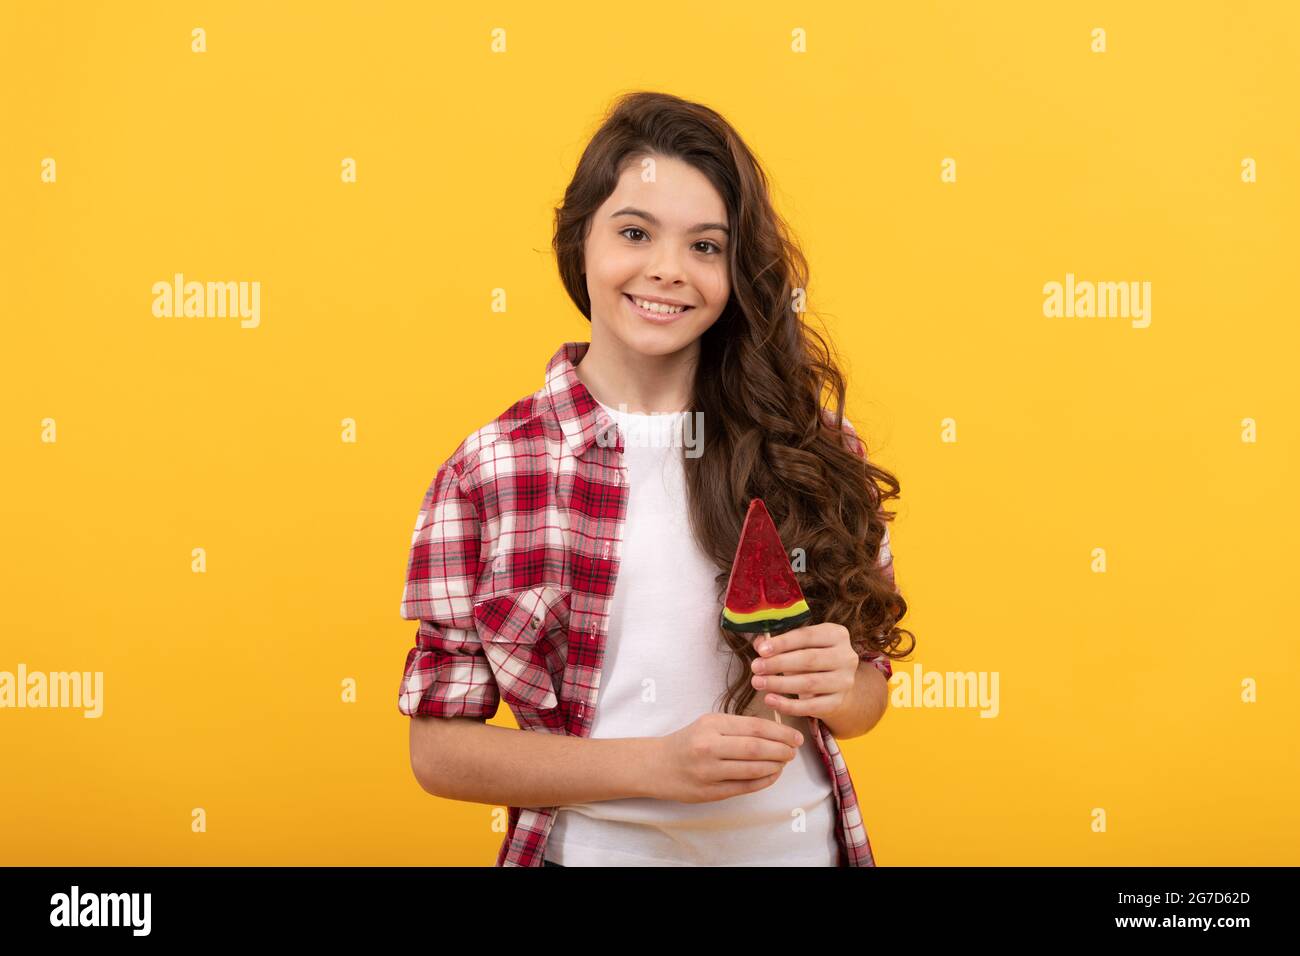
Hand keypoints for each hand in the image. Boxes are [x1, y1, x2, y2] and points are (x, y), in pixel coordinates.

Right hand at [648, 712, 804, 802]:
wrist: (657, 766)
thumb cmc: (689, 742)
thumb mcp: (709, 724)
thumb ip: (738, 727)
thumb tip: (776, 732)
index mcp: (711, 725)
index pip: (754, 727)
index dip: (780, 732)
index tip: (795, 737)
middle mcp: (708, 747)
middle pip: (756, 748)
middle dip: (781, 750)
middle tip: (793, 751)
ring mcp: (708, 772)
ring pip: (753, 769)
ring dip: (775, 766)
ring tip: (784, 762)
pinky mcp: (709, 792)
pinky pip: (744, 787)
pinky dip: (764, 780)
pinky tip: (772, 774)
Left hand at [750, 622, 858, 720]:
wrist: (834, 684)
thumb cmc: (811, 658)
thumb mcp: (798, 645)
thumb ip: (779, 643)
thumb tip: (760, 644)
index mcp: (836, 634)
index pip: (807, 636)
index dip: (783, 643)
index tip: (761, 650)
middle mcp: (845, 656)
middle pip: (809, 659)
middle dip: (778, 663)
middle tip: (756, 667)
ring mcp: (844, 681)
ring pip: (809, 683)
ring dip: (780, 684)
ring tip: (758, 682)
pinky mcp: (838, 702)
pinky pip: (811, 707)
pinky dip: (788, 705)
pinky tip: (770, 700)